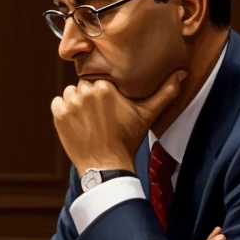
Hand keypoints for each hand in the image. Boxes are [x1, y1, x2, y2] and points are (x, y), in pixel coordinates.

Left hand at [51, 69, 187, 175]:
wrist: (106, 166)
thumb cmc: (127, 139)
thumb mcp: (147, 115)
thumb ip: (164, 92)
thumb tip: (182, 73)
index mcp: (105, 86)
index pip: (99, 80)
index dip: (104, 93)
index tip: (108, 106)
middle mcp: (86, 92)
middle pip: (84, 86)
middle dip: (90, 97)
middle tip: (99, 115)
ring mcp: (70, 104)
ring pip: (70, 93)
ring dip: (76, 103)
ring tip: (88, 119)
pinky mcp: (58, 115)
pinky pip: (57, 103)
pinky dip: (63, 111)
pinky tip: (76, 122)